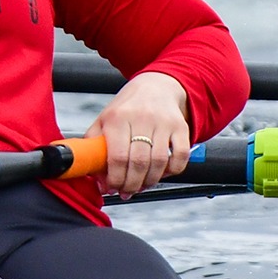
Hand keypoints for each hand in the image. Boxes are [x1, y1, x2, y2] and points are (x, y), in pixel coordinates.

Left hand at [87, 70, 191, 198]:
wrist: (155, 87)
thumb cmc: (126, 109)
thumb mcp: (103, 121)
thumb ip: (95, 148)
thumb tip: (97, 180)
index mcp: (118, 118)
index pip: (118, 157)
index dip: (115, 179)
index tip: (111, 188)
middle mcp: (142, 119)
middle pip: (139, 163)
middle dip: (131, 184)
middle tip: (126, 191)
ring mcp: (163, 123)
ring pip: (160, 162)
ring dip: (149, 181)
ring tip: (141, 186)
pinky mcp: (181, 127)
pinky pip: (181, 156)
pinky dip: (172, 171)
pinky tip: (161, 173)